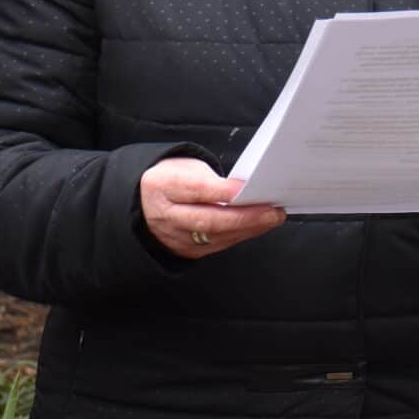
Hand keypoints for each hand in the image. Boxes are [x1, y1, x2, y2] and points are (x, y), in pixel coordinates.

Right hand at [139, 157, 284, 259]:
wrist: (145, 204)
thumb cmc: (172, 180)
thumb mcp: (184, 167)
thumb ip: (210, 177)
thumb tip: (244, 188)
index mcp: (162, 185)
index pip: (195, 189)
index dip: (222, 190)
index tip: (247, 188)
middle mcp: (167, 215)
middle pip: (207, 220)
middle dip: (244, 217)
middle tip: (272, 211)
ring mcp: (175, 237)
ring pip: (215, 237)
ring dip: (248, 228)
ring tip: (273, 218)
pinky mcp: (187, 251)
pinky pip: (218, 245)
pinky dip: (241, 235)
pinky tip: (259, 227)